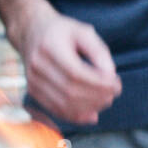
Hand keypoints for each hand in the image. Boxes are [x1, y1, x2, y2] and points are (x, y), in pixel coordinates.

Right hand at [14, 4, 120, 125]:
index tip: (116, 84)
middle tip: (113, 93)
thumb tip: (110, 77)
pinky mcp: (33, 92)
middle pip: (70, 92)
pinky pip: (57, 111)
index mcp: (49, 47)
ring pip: (64, 105)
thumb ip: (99, 53)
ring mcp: (32, 81)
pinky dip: (77, 116)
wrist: (31, 31)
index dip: (99, 84)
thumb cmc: (62, 31)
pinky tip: (93, 113)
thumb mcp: (83, 32)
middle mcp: (37, 66)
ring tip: (105, 100)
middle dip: (97, 97)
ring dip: (89, 108)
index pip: (76, 74)